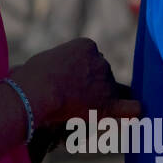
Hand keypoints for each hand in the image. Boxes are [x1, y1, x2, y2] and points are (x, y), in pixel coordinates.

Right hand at [12, 38, 143, 124]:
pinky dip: (131, 112)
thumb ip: (50, 68)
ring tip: (75, 112)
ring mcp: (107, 82)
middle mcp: (101, 60)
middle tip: (70, 100)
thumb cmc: (29, 79)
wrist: (35, 92)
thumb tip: (27, 73)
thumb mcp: (39, 62)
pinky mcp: (108, 103)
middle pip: (102, 76)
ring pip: (109, 93)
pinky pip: (129, 107)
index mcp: (86, 45)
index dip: (80, 75)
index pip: (91, 61)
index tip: (68, 83)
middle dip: (91, 87)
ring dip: (98, 102)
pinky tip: (134, 116)